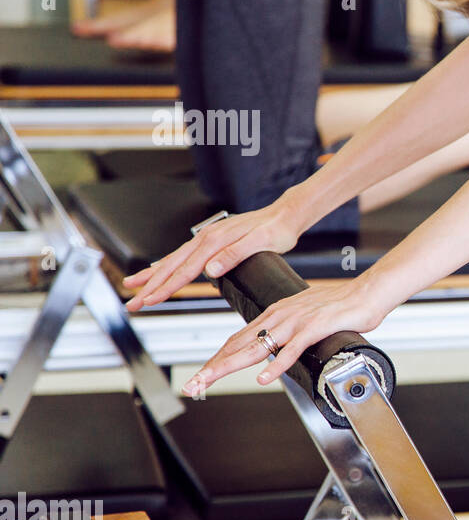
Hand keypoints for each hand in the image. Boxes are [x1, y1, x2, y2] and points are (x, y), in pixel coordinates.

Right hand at [123, 204, 301, 310]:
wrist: (284, 215)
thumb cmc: (276, 230)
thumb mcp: (261, 243)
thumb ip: (234, 255)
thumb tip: (210, 269)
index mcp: (215, 241)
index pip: (185, 270)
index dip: (165, 287)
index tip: (149, 300)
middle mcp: (206, 238)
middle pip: (172, 266)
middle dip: (149, 286)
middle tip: (132, 304)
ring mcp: (207, 238)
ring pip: (173, 260)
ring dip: (152, 275)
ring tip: (131, 285)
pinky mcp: (212, 241)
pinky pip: (182, 255)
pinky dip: (167, 264)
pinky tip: (158, 270)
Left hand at [181, 280, 381, 395]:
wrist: (367, 293)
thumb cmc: (342, 305)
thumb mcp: (307, 317)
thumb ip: (290, 331)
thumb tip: (281, 346)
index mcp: (276, 314)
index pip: (238, 339)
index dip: (217, 359)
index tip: (202, 376)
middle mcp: (279, 316)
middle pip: (238, 345)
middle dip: (212, 366)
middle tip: (193, 385)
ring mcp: (295, 322)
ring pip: (256, 348)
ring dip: (230, 366)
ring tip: (210, 380)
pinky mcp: (314, 328)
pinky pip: (291, 350)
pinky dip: (276, 365)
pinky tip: (264, 378)